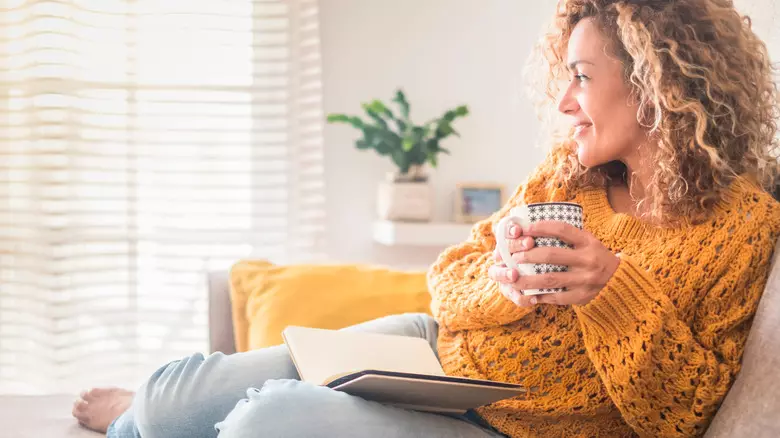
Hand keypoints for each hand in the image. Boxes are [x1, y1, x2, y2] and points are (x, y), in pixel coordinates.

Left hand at [489, 221, 619, 305]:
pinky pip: (557, 297)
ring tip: (514, 278)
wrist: (619, 280)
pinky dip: (541, 296)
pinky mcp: (583, 296)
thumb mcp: (588, 241)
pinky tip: (530, 295)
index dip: (540, 227)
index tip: (524, 229)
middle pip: (551, 255)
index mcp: (588, 241)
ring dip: (528, 279)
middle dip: (528, 255)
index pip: (561, 229)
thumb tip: (534, 226)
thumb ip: (568, 235)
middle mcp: (588, 259)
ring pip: (550, 279)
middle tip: (514, 257)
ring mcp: (585, 279)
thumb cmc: (595, 256)